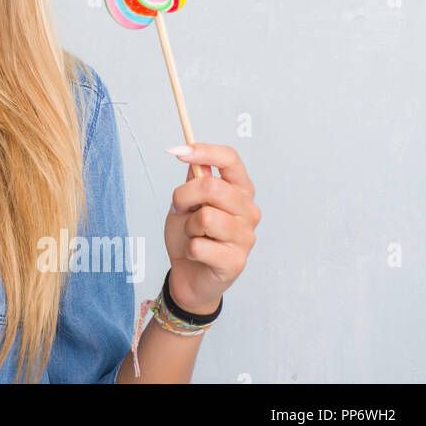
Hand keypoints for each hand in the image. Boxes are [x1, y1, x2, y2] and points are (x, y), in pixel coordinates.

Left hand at [163, 143, 259, 314]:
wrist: (188, 273)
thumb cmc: (190, 235)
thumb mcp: (186, 202)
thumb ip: (194, 179)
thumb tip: (192, 154)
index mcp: (240, 190)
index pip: (230, 159)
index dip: (204, 151)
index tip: (176, 151)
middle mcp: (249, 211)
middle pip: (211, 186)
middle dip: (184, 197)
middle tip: (182, 210)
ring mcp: (246, 237)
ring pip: (205, 217)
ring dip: (188, 227)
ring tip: (194, 235)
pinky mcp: (236, 262)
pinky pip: (199, 246)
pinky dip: (189, 249)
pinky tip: (198, 254)